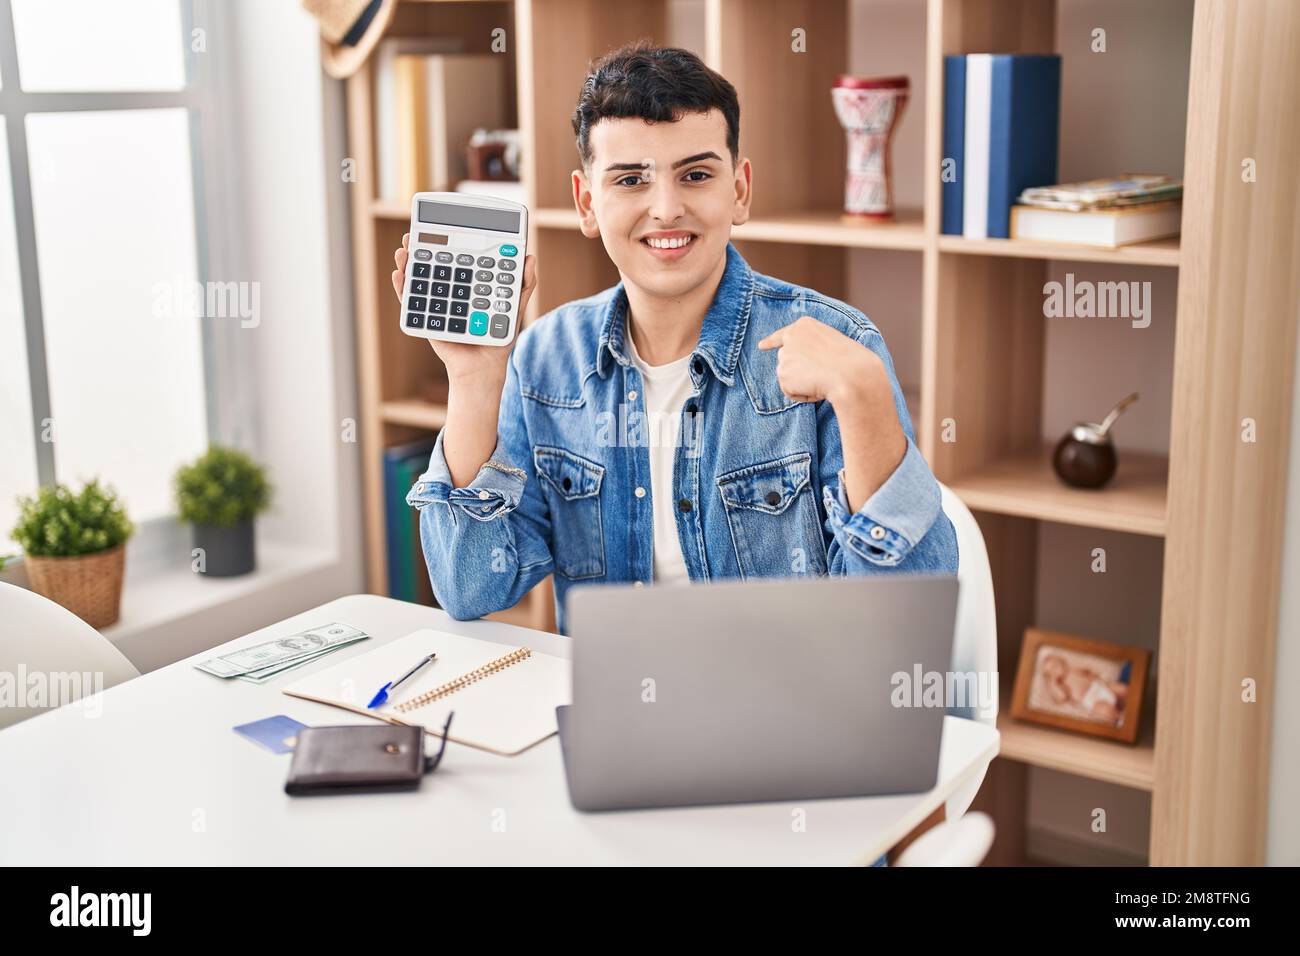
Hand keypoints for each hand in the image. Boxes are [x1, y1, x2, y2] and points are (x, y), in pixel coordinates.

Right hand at [392, 233, 538, 387]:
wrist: (483, 368)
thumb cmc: (497, 339)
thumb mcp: (513, 309)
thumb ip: (523, 285)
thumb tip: (529, 258)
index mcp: (469, 284)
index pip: (456, 258)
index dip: (446, 241)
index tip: (442, 226)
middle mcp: (450, 291)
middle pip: (432, 264)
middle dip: (420, 248)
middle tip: (413, 235)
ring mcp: (437, 303)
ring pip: (418, 280)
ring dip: (407, 263)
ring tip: (404, 251)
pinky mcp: (426, 318)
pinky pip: (411, 302)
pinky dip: (403, 288)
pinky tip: (400, 275)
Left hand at [758, 316, 905, 509]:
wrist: (853, 376)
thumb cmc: (852, 363)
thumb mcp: (834, 347)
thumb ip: (814, 350)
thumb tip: (800, 368)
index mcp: (805, 325)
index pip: (784, 335)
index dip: (771, 341)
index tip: (762, 346)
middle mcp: (791, 337)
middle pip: (787, 361)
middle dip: (801, 373)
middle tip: (824, 375)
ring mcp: (785, 355)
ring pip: (790, 378)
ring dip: (804, 384)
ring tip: (823, 380)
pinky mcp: (783, 374)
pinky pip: (790, 392)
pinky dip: (803, 395)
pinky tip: (816, 388)